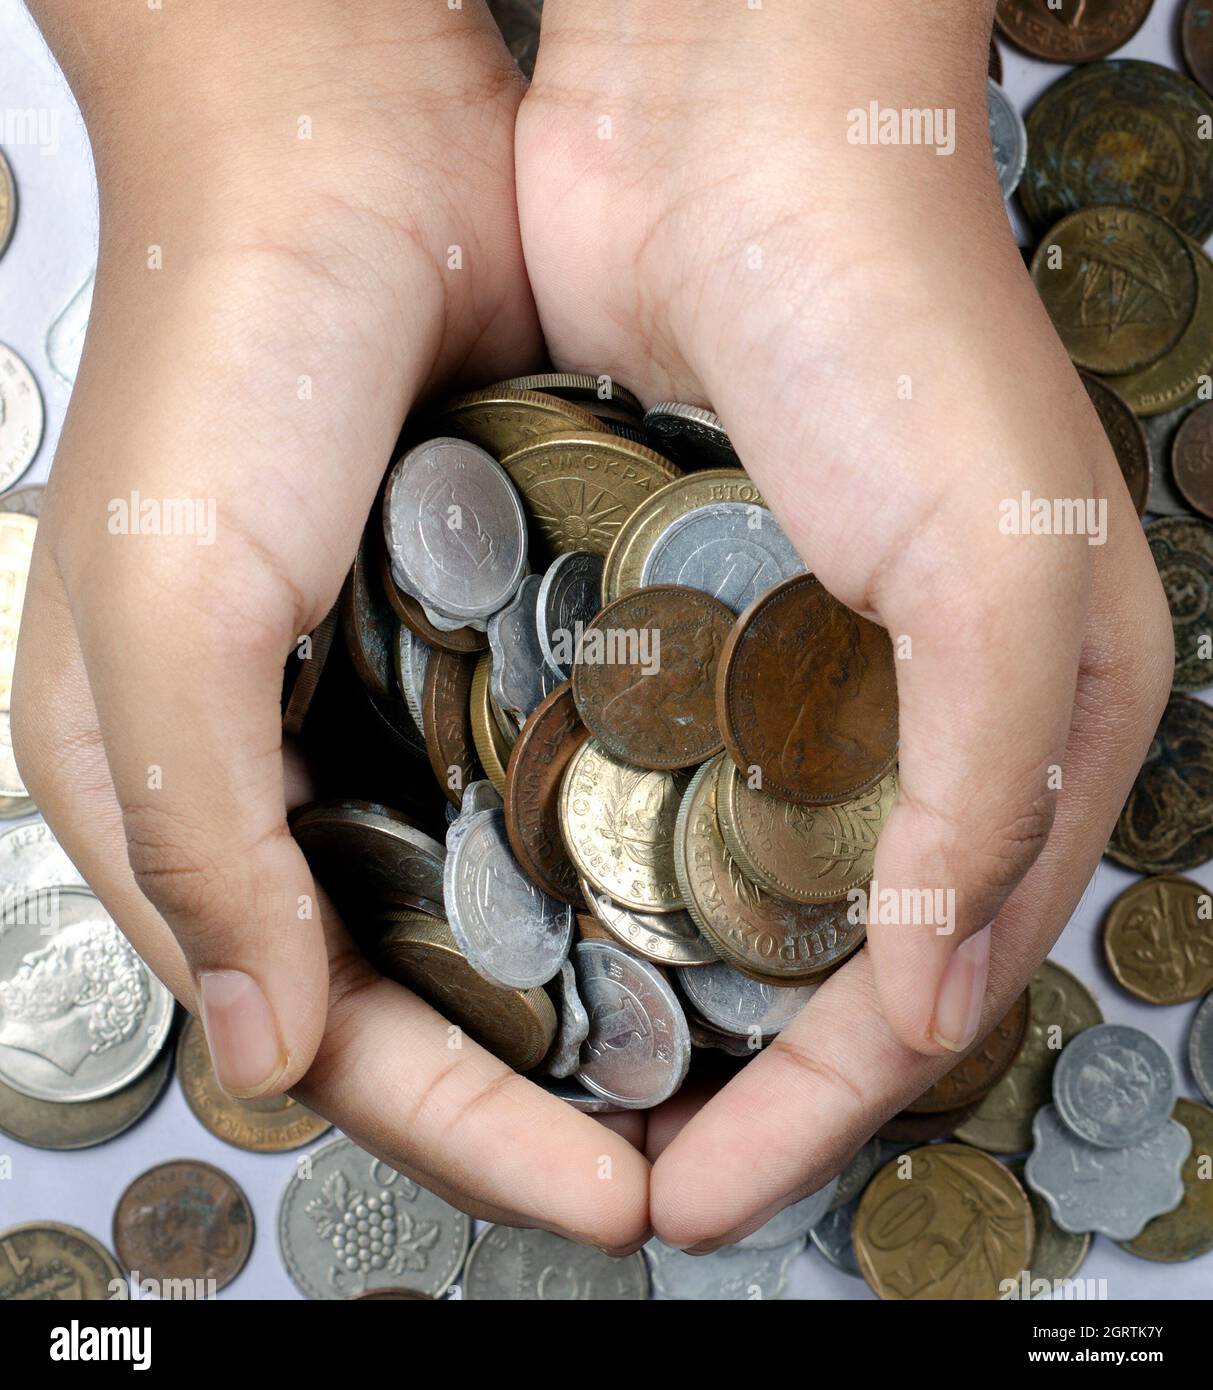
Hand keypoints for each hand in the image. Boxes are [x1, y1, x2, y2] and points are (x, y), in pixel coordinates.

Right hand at [13, 0, 647, 1250]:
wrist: (330, 164)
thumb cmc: (216, 365)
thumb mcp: (162, 614)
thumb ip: (199, 840)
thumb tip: (267, 1049)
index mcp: (167, 800)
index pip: (320, 1029)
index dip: (460, 1131)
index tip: (608, 1194)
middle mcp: (270, 779)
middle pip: (402, 997)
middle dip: (525, 1096)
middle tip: (670, 1157)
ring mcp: (368, 716)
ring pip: (472, 915)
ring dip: (569, 997)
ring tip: (701, 1063)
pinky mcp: (451, 648)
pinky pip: (524, 797)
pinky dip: (592, 866)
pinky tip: (681, 900)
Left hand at [516, 0, 1172, 1248]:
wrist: (739, 136)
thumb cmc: (892, 312)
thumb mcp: (998, 553)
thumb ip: (987, 776)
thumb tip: (932, 978)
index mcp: (1028, 713)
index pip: (933, 975)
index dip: (827, 1101)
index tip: (706, 1189)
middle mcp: (918, 709)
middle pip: (840, 959)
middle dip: (753, 1084)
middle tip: (642, 1181)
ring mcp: (798, 670)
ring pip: (748, 891)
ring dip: (684, 996)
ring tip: (592, 1090)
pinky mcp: (688, 620)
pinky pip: (659, 787)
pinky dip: (617, 874)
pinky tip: (558, 932)